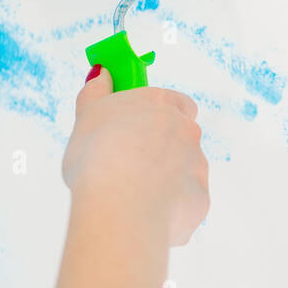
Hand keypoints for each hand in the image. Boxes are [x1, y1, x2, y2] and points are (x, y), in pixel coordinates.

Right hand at [62, 67, 209, 246]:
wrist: (120, 204)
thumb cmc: (97, 156)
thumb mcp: (86, 115)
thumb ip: (96, 92)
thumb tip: (102, 74)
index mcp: (163, 105)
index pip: (176, 103)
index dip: (159, 115)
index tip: (138, 127)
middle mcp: (188, 131)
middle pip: (182, 138)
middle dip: (161, 150)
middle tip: (128, 165)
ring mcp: (198, 165)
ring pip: (184, 171)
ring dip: (165, 180)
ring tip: (130, 194)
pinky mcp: (201, 199)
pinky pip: (184, 202)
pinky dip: (168, 208)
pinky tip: (141, 214)